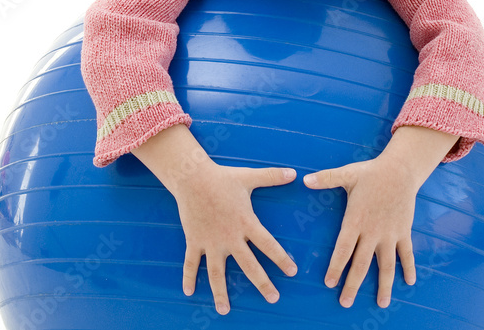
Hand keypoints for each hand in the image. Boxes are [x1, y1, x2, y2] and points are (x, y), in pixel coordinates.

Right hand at [173, 161, 297, 314]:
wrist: (192, 178)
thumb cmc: (223, 177)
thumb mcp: (250, 177)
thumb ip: (272, 177)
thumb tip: (294, 173)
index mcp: (246, 222)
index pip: (268, 245)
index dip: (281, 259)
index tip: (292, 272)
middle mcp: (229, 237)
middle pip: (249, 265)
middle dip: (262, 283)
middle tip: (273, 298)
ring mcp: (210, 241)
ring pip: (216, 272)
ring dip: (220, 292)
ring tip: (224, 311)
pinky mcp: (194, 240)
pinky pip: (190, 263)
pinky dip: (188, 277)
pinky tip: (189, 293)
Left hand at [303, 155, 418, 307]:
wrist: (401, 170)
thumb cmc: (370, 173)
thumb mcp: (346, 174)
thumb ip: (325, 179)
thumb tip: (303, 180)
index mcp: (355, 220)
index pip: (343, 249)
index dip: (336, 267)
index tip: (330, 283)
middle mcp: (373, 232)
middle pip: (362, 264)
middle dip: (353, 284)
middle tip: (345, 303)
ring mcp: (390, 234)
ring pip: (386, 265)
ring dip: (384, 285)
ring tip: (382, 303)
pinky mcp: (404, 232)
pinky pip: (407, 254)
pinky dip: (408, 268)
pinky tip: (409, 283)